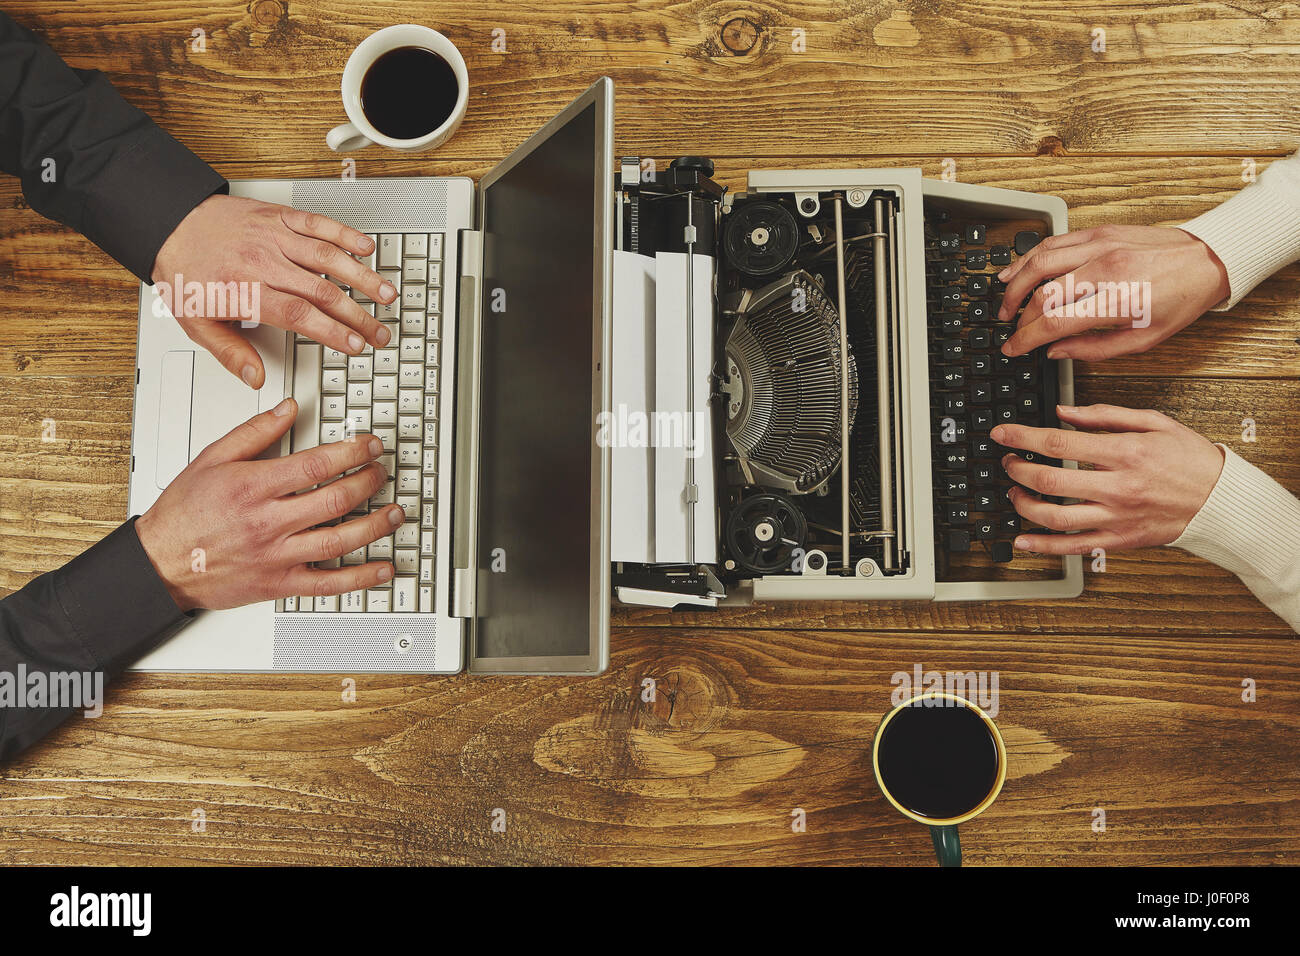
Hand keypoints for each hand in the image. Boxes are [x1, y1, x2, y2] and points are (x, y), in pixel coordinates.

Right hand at [134, 398, 400, 610]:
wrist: (159, 564)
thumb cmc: (182, 514)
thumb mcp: (211, 459)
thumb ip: (253, 432)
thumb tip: (287, 408)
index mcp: (252, 487)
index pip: (315, 465)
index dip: (351, 452)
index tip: (370, 445)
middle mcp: (268, 523)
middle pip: (334, 500)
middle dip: (368, 483)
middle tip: (383, 472)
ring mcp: (276, 556)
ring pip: (338, 541)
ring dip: (375, 526)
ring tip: (396, 513)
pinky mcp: (279, 584)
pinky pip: (327, 584)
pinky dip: (360, 578)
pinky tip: (383, 568)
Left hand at [151, 195, 396, 387]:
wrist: (169, 224)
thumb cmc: (185, 271)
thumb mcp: (196, 322)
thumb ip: (230, 353)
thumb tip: (255, 378)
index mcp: (245, 290)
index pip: (299, 314)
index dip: (331, 331)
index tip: (354, 345)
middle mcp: (263, 261)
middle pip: (321, 291)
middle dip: (358, 315)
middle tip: (379, 333)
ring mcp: (274, 236)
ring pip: (328, 257)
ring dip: (362, 277)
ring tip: (387, 294)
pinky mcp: (280, 217)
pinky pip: (318, 223)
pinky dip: (345, 234)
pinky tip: (365, 248)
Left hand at [991, 404, 1224, 554]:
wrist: (1221, 499)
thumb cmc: (1190, 459)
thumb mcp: (1154, 422)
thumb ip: (1105, 416)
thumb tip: (1063, 412)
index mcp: (1125, 453)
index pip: (1059, 444)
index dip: (1023, 438)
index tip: (1002, 434)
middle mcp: (1117, 487)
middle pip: (1050, 480)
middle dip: (1018, 469)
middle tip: (1008, 461)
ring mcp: (1116, 517)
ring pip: (1055, 517)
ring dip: (1024, 505)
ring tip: (1015, 493)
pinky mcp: (1119, 540)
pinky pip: (1073, 547)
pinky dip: (1043, 546)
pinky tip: (1022, 541)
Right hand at [998, 225, 1229, 360]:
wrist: (1207, 259)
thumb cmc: (1180, 300)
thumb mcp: (1144, 340)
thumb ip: (1094, 349)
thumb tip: (1056, 351)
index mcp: (1119, 301)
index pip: (1055, 322)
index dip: (1025, 339)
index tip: (1013, 348)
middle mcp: (1106, 269)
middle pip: (1043, 294)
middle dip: (1018, 317)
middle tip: (1010, 329)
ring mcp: (1101, 246)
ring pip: (1040, 262)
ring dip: (1015, 285)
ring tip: (1005, 302)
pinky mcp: (1099, 232)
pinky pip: (1053, 242)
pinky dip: (1029, 258)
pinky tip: (1017, 271)